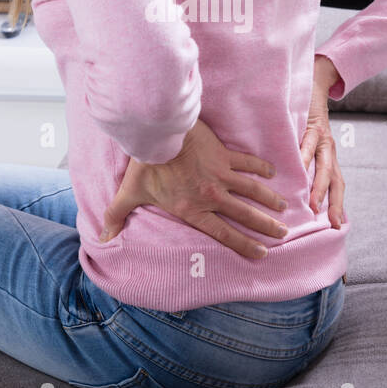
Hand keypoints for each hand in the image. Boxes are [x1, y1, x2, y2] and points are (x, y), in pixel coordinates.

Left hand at [101, 117, 288, 258]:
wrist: (159, 134)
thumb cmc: (145, 164)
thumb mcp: (129, 193)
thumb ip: (117, 216)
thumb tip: (103, 238)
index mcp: (193, 210)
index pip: (223, 234)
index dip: (244, 246)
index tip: (261, 254)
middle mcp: (212, 196)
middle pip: (245, 215)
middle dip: (266, 227)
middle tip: (282, 234)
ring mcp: (221, 175)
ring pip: (253, 190)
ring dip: (269, 200)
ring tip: (283, 208)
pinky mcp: (224, 155)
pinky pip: (248, 163)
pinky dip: (261, 168)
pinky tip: (271, 172)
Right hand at [299, 54, 344, 228]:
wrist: (314, 82)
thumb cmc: (306, 116)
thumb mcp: (307, 141)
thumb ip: (302, 160)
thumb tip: (291, 185)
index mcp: (327, 156)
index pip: (337, 185)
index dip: (337, 205)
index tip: (334, 226)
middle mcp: (329, 149)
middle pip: (335, 180)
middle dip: (333, 202)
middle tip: (328, 222)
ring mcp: (322, 137)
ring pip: (323, 165)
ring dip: (319, 186)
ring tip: (312, 203)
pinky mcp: (313, 124)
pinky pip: (307, 143)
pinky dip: (303, 156)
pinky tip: (297, 167)